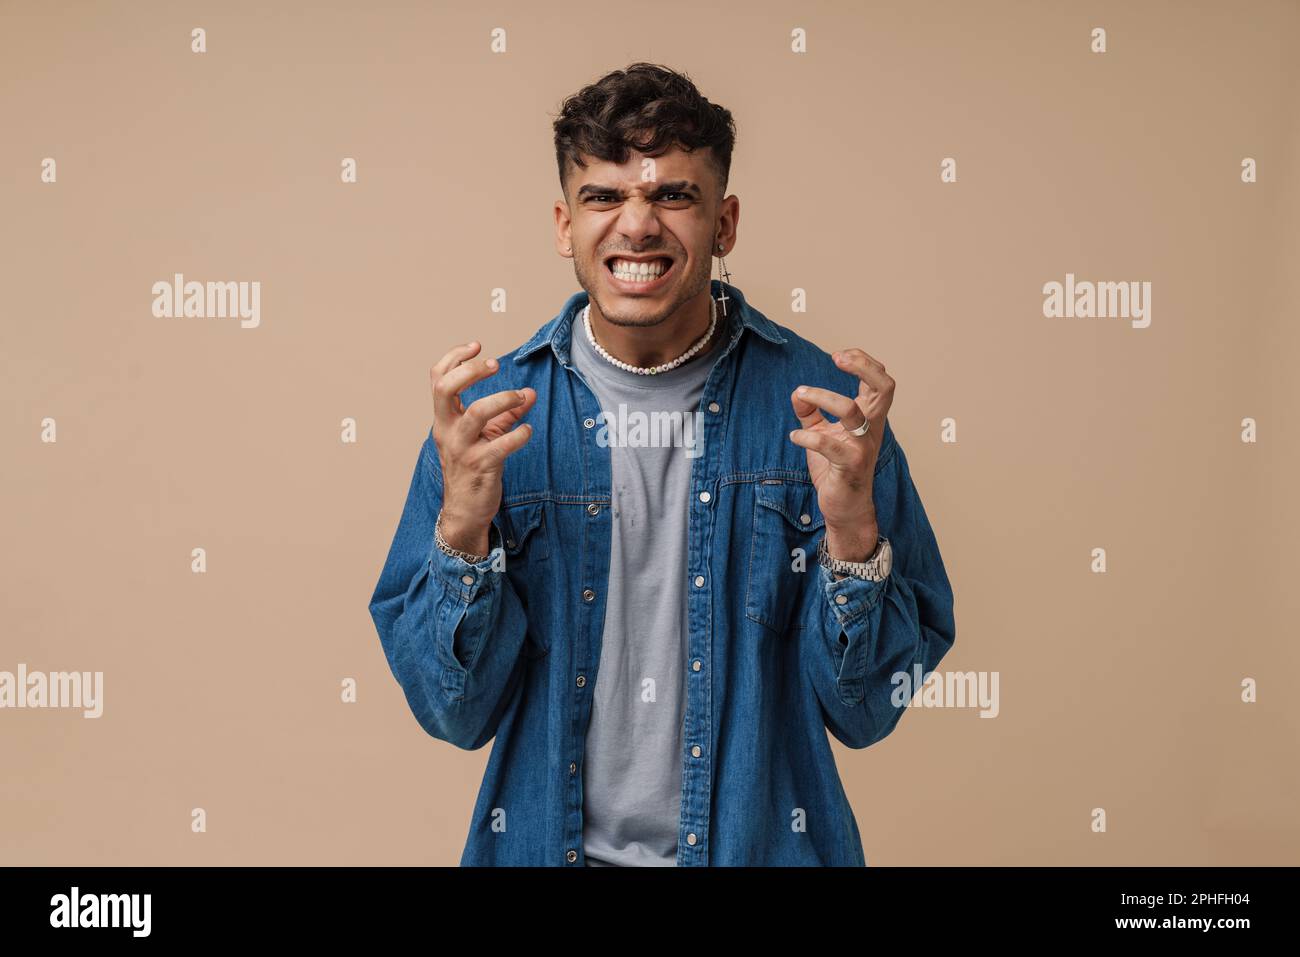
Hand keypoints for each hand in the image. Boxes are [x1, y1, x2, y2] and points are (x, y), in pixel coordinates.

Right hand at [430, 341, 536, 552]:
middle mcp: (448, 431)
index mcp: (444, 419)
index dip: (454, 358)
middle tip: (494, 364)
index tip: (476, 346)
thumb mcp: (486, 435)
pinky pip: (500, 445)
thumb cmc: (474, 467)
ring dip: (502, 399)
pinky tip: (527, 432)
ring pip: (475, 413)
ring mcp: (463, 449)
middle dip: (470, 371)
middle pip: (446, 389)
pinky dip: (518, 435)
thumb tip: (530, 393)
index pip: (438, 379)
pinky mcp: (481, 467)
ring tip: (520, 397)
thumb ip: (506, 414)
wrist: (465, 510)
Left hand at [788, 348, 894, 561]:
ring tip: (801, 395)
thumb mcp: (821, 434)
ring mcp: (863, 446)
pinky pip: (828, 443)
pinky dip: (806, 436)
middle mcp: (871, 428)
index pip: (879, 381)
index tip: (839, 355)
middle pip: (884, 387)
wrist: (845, 507)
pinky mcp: (850, 465)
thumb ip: (811, 413)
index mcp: (869, 418)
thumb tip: (797, 393)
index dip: (864, 361)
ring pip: (852, 410)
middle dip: (863, 365)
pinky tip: (795, 437)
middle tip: (836, 357)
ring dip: (822, 397)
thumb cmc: (836, 468)